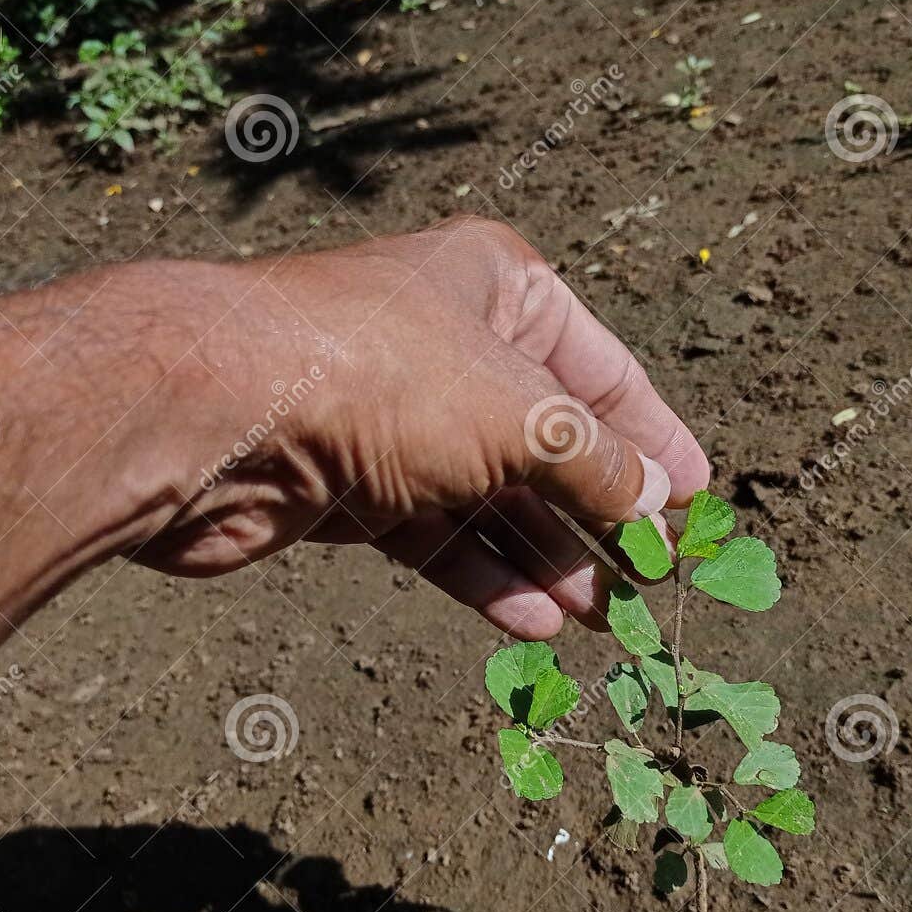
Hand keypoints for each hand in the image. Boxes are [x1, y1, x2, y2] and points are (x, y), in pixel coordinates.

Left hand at [134, 217, 709, 637]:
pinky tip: (532, 624)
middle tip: (655, 584)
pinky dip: (483, 576)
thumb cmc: (381, 377)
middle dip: (601, 516)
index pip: (603, 370)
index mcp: (498, 288)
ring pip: (490, 497)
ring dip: (547, 558)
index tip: (698, 503)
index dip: (654, 437)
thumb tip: (654, 508)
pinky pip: (434, 536)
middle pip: (548, 442)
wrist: (214, 416)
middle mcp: (447, 345)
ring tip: (604, 622)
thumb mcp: (522, 416)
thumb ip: (598, 464)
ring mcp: (394, 418)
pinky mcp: (348, 487)